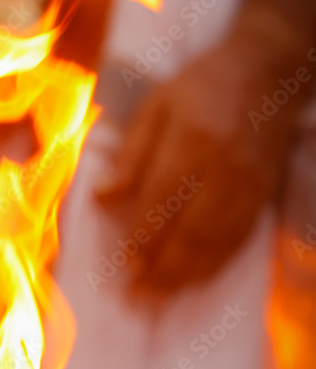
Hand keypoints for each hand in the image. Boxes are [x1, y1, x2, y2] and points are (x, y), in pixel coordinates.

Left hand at [95, 31, 302, 295]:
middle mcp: (223, 167)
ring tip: (160, 296)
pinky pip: (239, 239)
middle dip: (163, 268)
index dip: (144, 235)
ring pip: (217, 241)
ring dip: (188, 275)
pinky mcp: (263, 195)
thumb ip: (130, 154)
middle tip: (138, 294)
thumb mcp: (155, 106)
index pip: (162, 199)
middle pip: (192, 229)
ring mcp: (247, 185)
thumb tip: (102, 197)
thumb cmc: (200, 86)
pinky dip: (216, 265)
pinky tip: (196, 280)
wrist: (266, 72)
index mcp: (191, 139)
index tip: (126, 263)